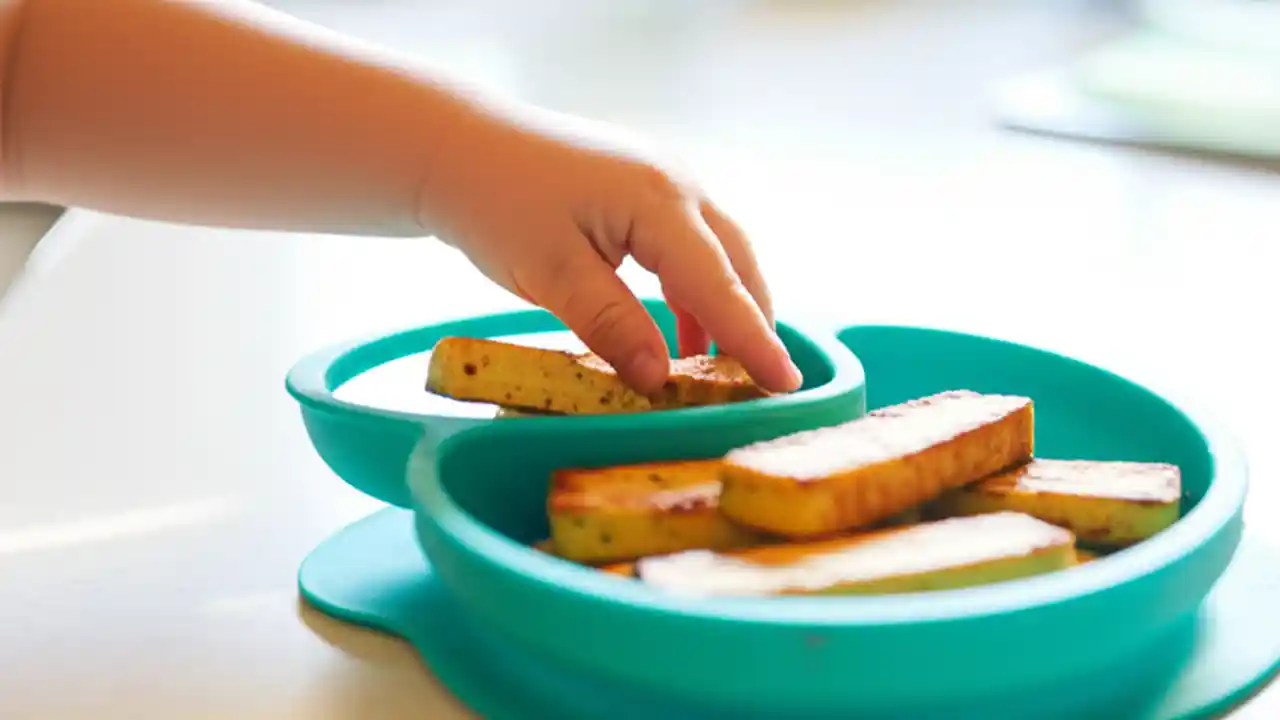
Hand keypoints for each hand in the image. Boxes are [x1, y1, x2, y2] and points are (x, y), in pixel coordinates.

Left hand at [417, 105, 801, 394]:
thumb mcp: (551, 274)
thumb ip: (611, 325)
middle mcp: (675, 184)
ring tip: (720, 370)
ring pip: (716, 255)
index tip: (788, 385)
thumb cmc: (495, 202)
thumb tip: (659, 379)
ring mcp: (660, 182)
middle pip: (736, 264)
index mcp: (659, 201)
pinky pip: (687, 247)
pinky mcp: (640, 191)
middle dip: (752, 323)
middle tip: (761, 386)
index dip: (754, 340)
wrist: (455, 146)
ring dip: (723, 309)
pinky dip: (692, 293)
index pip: (720, 284)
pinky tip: (678, 336)